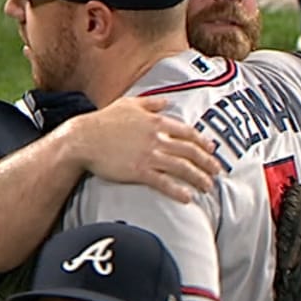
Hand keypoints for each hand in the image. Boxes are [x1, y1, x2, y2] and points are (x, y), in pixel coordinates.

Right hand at [60, 96, 220, 201]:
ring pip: (182, 167)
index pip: (187, 132)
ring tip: (208, 187)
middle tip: (218, 171)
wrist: (82, 139)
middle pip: (189, 151)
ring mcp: (149, 155)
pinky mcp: (139, 171)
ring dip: (198, 178)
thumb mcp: (128, 103)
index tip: (212, 149)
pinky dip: (178, 190)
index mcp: (156, 121)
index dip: (202, 142)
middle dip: (207, 162)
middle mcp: (156, 138)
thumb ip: (150, 102)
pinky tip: (188, 198)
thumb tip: (166, 102)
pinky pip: (164, 182)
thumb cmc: (103, 120)